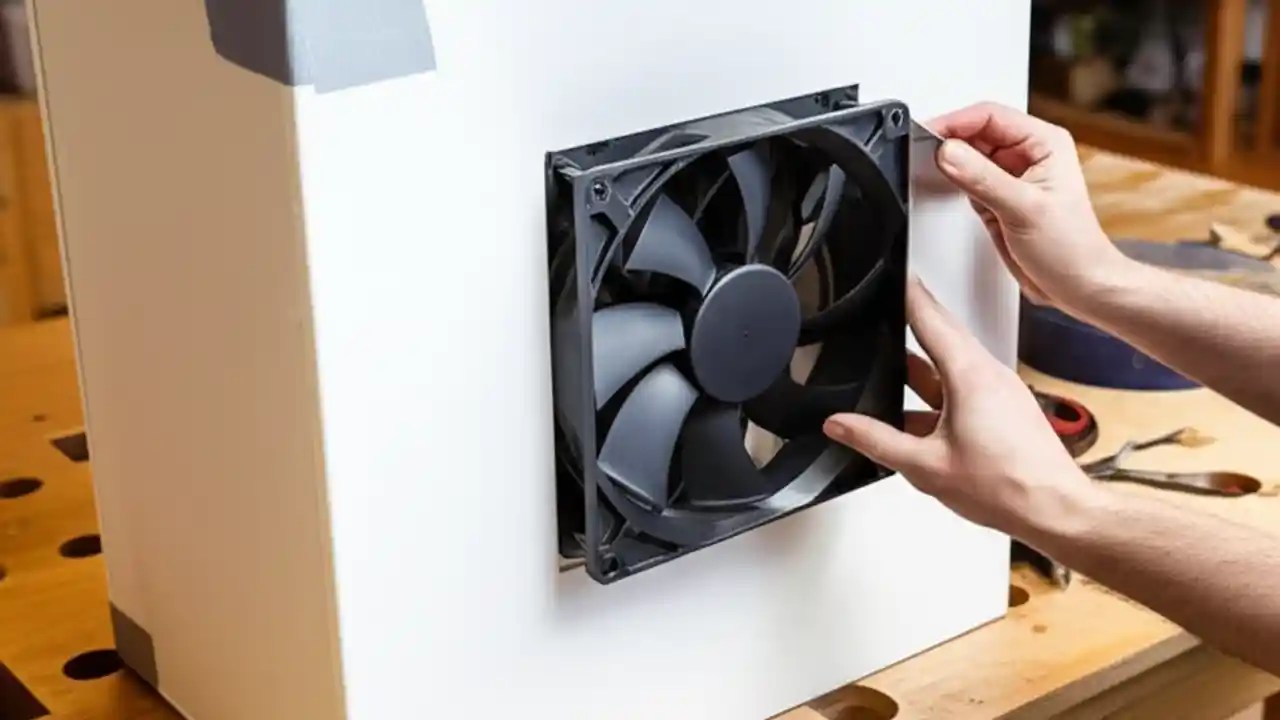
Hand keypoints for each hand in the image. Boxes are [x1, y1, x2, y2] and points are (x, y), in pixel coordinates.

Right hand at [823, 279, 1095, 536]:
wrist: (1055, 509)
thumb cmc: (1007, 487)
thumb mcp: (925, 466)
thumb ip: (877, 441)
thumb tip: (841, 425)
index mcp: (969, 375)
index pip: (931, 318)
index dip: (908, 293)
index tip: (895, 274)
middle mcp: (989, 374)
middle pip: (942, 335)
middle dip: (911, 323)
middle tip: (886, 311)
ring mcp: (1001, 390)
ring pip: (953, 363)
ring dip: (922, 365)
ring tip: (891, 370)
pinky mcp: (1007, 407)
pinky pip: (967, 385)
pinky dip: (940, 389)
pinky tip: (918, 414)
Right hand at [928, 102, 1132, 313]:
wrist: (1077, 285)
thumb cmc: (1072, 248)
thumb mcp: (1024, 209)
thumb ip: (982, 179)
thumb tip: (948, 153)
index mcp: (1044, 143)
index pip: (990, 116)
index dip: (955, 122)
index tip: (928, 134)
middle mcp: (1028, 155)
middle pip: (976, 132)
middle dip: (950, 142)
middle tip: (924, 154)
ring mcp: (1011, 177)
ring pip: (968, 156)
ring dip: (951, 164)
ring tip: (933, 171)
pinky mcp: (997, 198)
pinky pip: (967, 181)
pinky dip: (953, 184)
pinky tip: (947, 190)